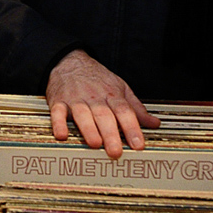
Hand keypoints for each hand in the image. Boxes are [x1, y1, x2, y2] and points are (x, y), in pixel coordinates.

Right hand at [46, 49, 160, 157]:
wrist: (70, 61)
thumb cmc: (97, 79)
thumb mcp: (120, 88)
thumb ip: (136, 108)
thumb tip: (154, 123)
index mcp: (112, 95)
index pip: (124, 111)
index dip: (132, 128)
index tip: (138, 144)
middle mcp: (95, 97)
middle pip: (104, 115)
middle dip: (111, 134)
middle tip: (116, 152)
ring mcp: (76, 99)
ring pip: (82, 114)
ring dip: (88, 129)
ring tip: (94, 144)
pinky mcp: (58, 101)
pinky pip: (57, 112)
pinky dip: (58, 123)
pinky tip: (61, 135)